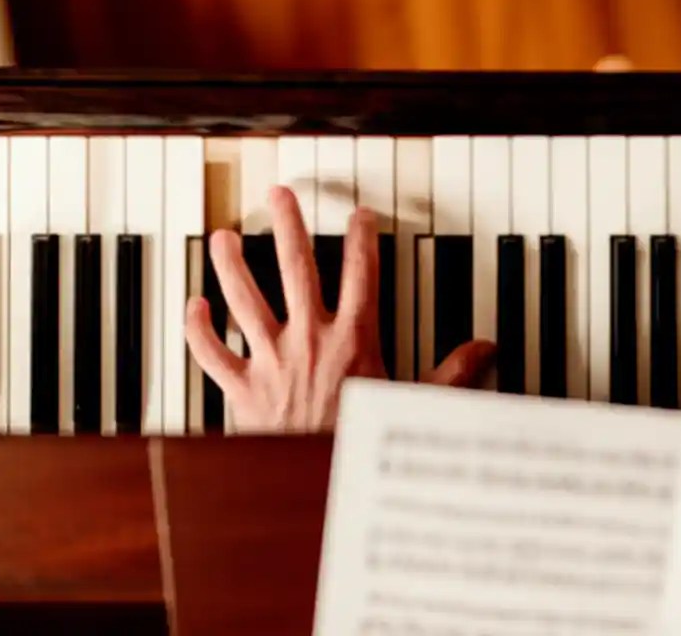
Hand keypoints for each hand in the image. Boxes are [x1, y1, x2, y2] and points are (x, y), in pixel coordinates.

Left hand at [185, 186, 494, 431]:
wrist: (318, 484)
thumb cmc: (364, 443)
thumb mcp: (416, 403)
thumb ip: (452, 372)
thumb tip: (486, 350)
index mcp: (354, 339)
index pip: (362, 274)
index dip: (362, 239)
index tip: (359, 215)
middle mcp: (310, 340)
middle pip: (296, 269)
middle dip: (288, 227)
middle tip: (280, 196)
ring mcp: (272, 360)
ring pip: (245, 300)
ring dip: (232, 265)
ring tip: (224, 235)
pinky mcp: (243, 388)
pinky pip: (213, 353)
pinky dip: (199, 329)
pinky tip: (194, 305)